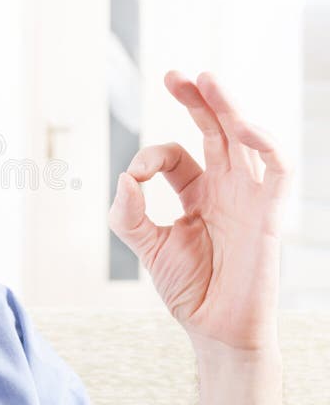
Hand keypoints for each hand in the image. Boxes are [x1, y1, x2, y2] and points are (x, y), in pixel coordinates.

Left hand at [108, 70, 291, 350]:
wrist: (215, 330)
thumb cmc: (187, 289)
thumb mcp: (147, 246)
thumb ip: (129, 213)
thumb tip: (126, 176)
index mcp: (196, 194)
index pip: (175, 156)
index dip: (151, 158)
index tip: (136, 177)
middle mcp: (224, 189)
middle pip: (214, 131)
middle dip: (197, 101)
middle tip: (175, 75)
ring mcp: (248, 197)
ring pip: (244, 138)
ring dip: (227, 107)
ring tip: (205, 79)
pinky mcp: (268, 213)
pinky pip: (277, 169)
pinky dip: (263, 143)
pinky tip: (240, 125)